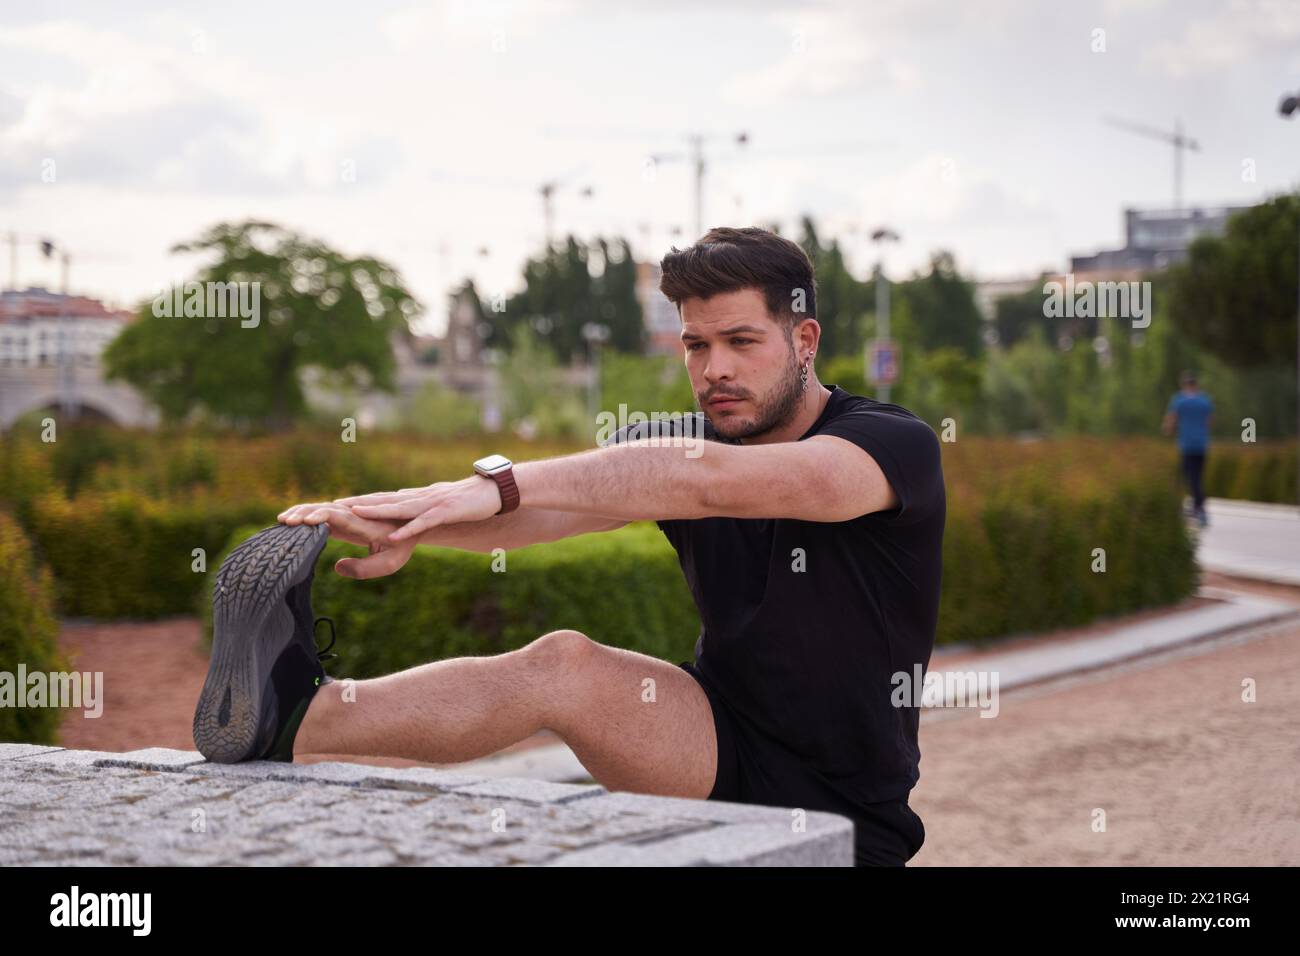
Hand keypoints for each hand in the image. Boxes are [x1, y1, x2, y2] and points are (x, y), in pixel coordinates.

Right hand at [277, 502, 415, 578]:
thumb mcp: (389, 563)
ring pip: (319, 509)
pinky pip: (321, 515)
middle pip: (322, 508)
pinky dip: (305, 516)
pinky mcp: (342, 519)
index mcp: (362, 522)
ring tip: (281, 520)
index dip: (320, 515)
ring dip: (301, 512)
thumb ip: (365, 568)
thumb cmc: (399, 546)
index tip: (304, 521)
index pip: (337, 514)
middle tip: (284, 522)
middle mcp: (351, 514)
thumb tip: (337, 567)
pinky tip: (291, 523)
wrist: (409, 530)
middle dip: (303, 513)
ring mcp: (346, 515)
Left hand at [336, 475, 502, 541]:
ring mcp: (433, 504)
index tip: (337, 503)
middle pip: (385, 501)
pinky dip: (408, 529)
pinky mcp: (447, 512)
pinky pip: (424, 522)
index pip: (384, 499)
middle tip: (333, 505)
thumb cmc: (470, 498)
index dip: (362, 501)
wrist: (496, 489)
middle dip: (359, 504)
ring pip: (400, 508)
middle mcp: (421, 498)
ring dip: (377, 511)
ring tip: (355, 513)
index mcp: (418, 498)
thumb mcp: (440, 502)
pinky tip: (393, 536)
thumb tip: (404, 500)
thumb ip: (422, 503)